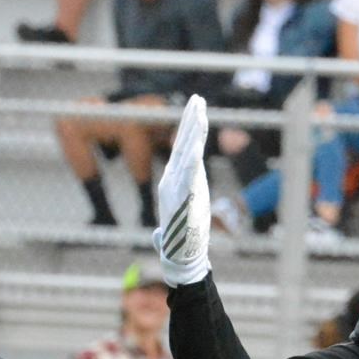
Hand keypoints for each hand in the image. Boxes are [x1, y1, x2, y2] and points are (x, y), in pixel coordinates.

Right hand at [152, 95, 211, 286]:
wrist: (181, 260)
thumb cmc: (182, 242)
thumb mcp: (181, 218)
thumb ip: (175, 210)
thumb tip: (159, 229)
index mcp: (173, 182)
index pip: (182, 149)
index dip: (188, 128)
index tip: (196, 109)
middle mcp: (172, 180)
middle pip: (183, 144)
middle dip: (190, 120)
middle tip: (198, 99)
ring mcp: (175, 187)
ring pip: (186, 151)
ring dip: (193, 130)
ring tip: (199, 109)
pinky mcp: (182, 196)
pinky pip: (189, 170)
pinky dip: (192, 153)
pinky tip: (198, 139)